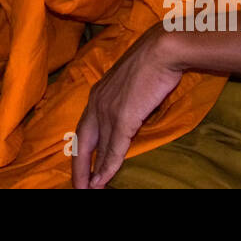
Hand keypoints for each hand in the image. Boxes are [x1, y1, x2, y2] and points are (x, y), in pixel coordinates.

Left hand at [72, 24, 185, 188]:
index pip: (84, 127)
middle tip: (78, 186)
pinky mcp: (122, 118)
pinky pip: (113, 149)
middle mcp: (97, 102)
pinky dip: (107, 168)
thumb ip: (126, 98)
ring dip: (92, 173)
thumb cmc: (152, 62)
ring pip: (96, 149)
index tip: (82, 166)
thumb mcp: (131, 82)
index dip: (82, 149)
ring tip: (89, 190)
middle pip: (82, 141)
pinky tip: (102, 181)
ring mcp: (108, 111)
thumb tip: (132, 110)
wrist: (162, 50)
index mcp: (98, 93)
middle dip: (78, 166)